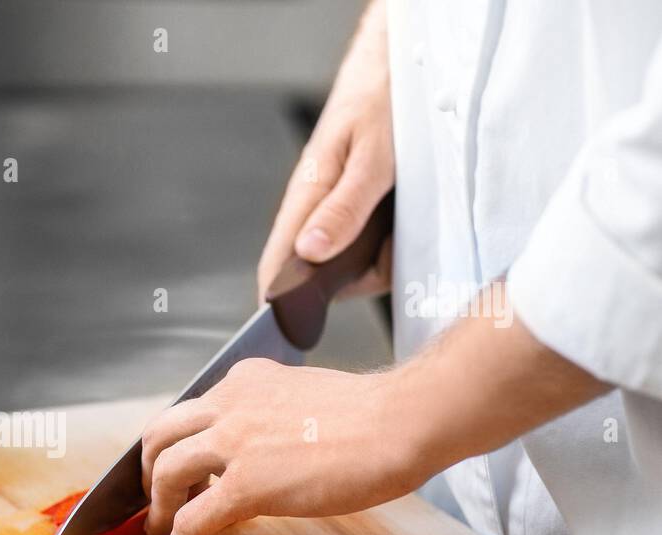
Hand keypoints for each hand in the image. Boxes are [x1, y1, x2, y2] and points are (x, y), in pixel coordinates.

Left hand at [141, 284, 609, 534]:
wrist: (403, 421)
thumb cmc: (374, 416)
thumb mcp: (305, 396)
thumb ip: (271, 414)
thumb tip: (258, 449)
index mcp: (245, 380)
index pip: (190, 410)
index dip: (176, 444)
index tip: (178, 468)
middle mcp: (230, 404)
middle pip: (160, 435)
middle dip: (150, 470)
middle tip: (159, 497)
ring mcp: (234, 443)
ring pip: (165, 472)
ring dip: (159, 506)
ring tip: (164, 528)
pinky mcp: (246, 484)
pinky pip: (194, 516)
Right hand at [257, 0, 393, 300]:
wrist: (402, 58)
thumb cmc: (382, 97)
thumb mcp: (373, 155)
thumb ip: (344, 207)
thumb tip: (310, 253)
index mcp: (306, 198)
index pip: (275, 266)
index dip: (280, 303)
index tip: (294, 329)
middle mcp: (317, 207)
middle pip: (316, 272)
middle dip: (344, 286)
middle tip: (375, 278)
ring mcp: (338, 206)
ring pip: (348, 259)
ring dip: (374, 264)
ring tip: (398, 243)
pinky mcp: (360, 203)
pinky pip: (371, 242)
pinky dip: (390, 245)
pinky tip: (406, 230)